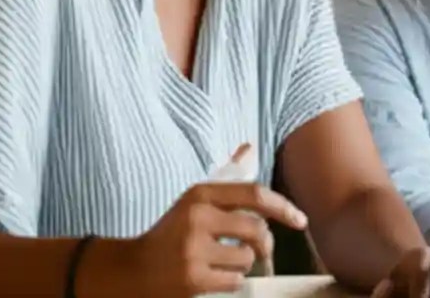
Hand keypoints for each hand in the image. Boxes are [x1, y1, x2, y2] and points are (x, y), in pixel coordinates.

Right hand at [86, 182, 308, 297]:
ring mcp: (193, 250)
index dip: (283, 207)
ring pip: (247, 258)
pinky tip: (214, 278)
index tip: (301, 220)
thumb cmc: (170, 234)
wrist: (128, 271)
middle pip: (257, 230)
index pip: (254, 194)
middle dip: (265, 244)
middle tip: (261, 251)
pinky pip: (235, 280)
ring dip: (243, 264)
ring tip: (223, 263)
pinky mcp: (192, 279)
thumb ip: (226, 177)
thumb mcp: (194, 201)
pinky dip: (232, 281)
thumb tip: (249, 148)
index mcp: (199, 194)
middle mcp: (196, 218)